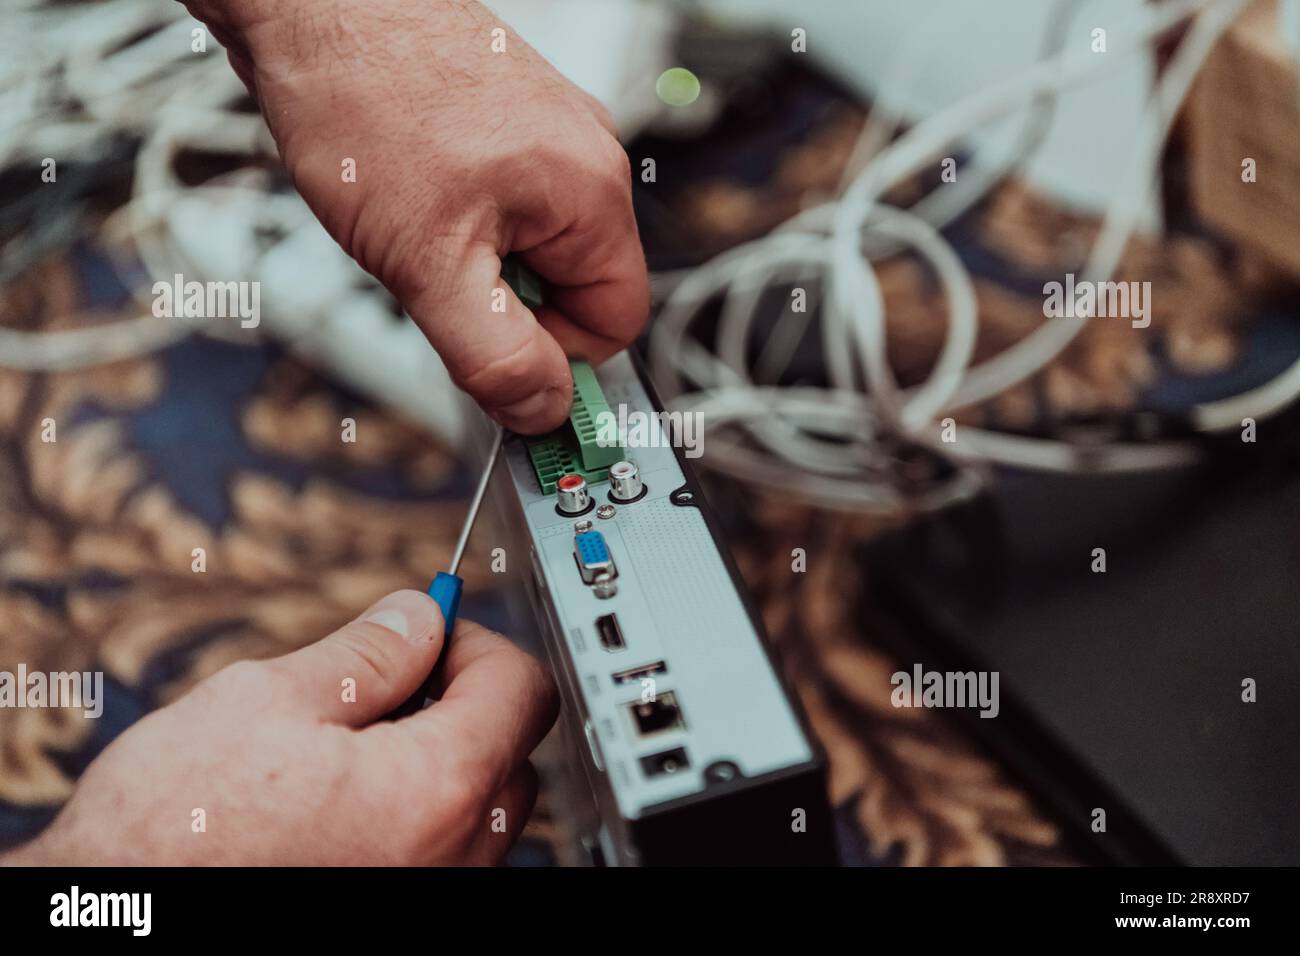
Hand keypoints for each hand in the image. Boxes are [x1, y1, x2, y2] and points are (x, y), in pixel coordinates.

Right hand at [4, 590, 557, 864]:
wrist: (116, 922)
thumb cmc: (169, 833)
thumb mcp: (265, 701)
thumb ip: (368, 653)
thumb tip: (421, 615)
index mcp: (436, 790)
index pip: (523, 689)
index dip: (475, 643)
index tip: (430, 634)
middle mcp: (455, 858)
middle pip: (510, 750)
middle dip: (459, 702)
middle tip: (380, 686)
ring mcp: (434, 897)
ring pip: (477, 810)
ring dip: (435, 763)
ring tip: (343, 753)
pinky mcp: (406, 918)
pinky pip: (441, 855)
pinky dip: (412, 818)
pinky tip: (337, 808)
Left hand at [187, 0, 649, 432]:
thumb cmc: (366, 97)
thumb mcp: (429, 261)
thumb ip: (494, 353)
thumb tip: (544, 410)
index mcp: (592, 196)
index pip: (615, 326)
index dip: (551, 357)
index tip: (491, 361)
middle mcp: (585, 158)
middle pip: (574, 287)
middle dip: (505, 305)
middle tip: (435, 278)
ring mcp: (549, 133)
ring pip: (533, 248)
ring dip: (477, 263)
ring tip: (416, 223)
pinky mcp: (508, 121)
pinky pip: (506, 205)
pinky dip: (461, 222)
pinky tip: (413, 194)